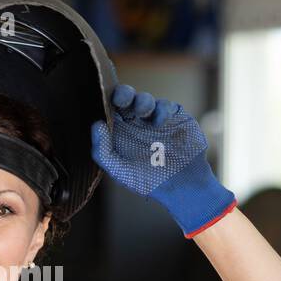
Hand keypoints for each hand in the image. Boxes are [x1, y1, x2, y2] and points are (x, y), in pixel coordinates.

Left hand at [91, 83, 235, 236]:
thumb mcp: (121, 171)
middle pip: (125, 99)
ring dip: (141, 101)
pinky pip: (165, 106)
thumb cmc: (149, 182)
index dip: (104, 102)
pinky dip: (161, 110)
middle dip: (122, 94)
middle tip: (121, 98)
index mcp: (120, 133)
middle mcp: (136, 123)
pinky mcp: (175, 117)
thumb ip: (103, 152)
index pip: (109, 111)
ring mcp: (155, 119)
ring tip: (141, 111)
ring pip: (144, 99)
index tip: (102, 99)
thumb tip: (96, 125)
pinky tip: (158, 122)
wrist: (184, 186)